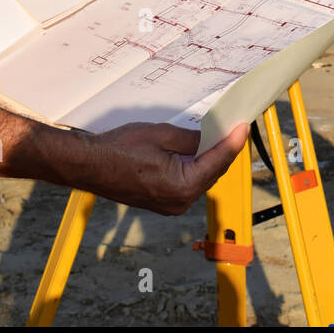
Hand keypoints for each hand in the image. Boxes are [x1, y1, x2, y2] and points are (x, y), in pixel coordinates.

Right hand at [79, 121, 249, 214]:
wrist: (90, 165)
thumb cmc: (118, 150)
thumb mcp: (162, 135)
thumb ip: (192, 138)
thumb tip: (211, 137)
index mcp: (183, 185)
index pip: (219, 161)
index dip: (234, 141)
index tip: (243, 127)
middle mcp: (180, 201)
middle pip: (213, 172)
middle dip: (223, 150)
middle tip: (232, 127)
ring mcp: (171, 205)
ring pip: (201, 179)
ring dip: (209, 159)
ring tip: (216, 136)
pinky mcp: (162, 203)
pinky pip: (188, 184)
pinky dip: (194, 168)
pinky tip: (195, 151)